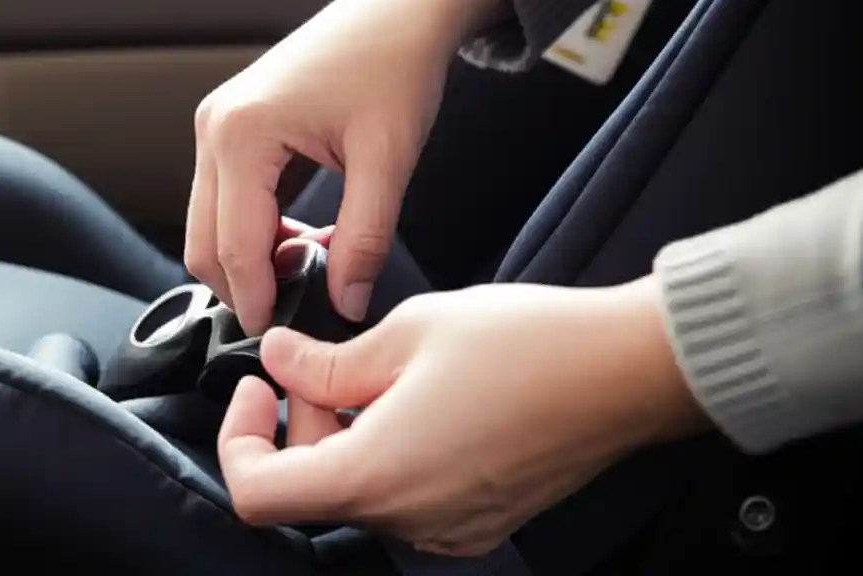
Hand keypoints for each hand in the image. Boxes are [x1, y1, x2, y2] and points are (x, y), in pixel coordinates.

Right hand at [185, 0, 505, 335]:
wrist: (400, 8)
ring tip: (311, 266)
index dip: (256, 300)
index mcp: (243, 133)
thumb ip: (364, 241)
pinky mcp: (231, 126)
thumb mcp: (387, 161)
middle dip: (244, 285)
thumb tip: (345, 304)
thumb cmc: (394, 65)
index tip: (278, 336)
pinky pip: (225, 198)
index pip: (235, 246)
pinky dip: (253, 230)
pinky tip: (301, 236)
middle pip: (204, 242)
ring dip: (249, 258)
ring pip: (209, 223)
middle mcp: (215, 127)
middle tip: (299, 306)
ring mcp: (217, 124)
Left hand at [216, 276, 709, 556]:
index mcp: (377, 475)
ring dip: (342, 435)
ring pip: (355, 491)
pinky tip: (415, 401)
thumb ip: (325, 360)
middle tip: (321, 363)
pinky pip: (402, 497)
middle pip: (308, 489)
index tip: (255, 388)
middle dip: (298, 423)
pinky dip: (384, 454)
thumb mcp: (407, 332)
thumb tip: (278, 362)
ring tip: (379, 372)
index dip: (237, 439)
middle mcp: (408, 520)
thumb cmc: (526, 346)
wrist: (625, 373)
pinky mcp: (477, 522)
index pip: (258, 495)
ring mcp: (446, 529)